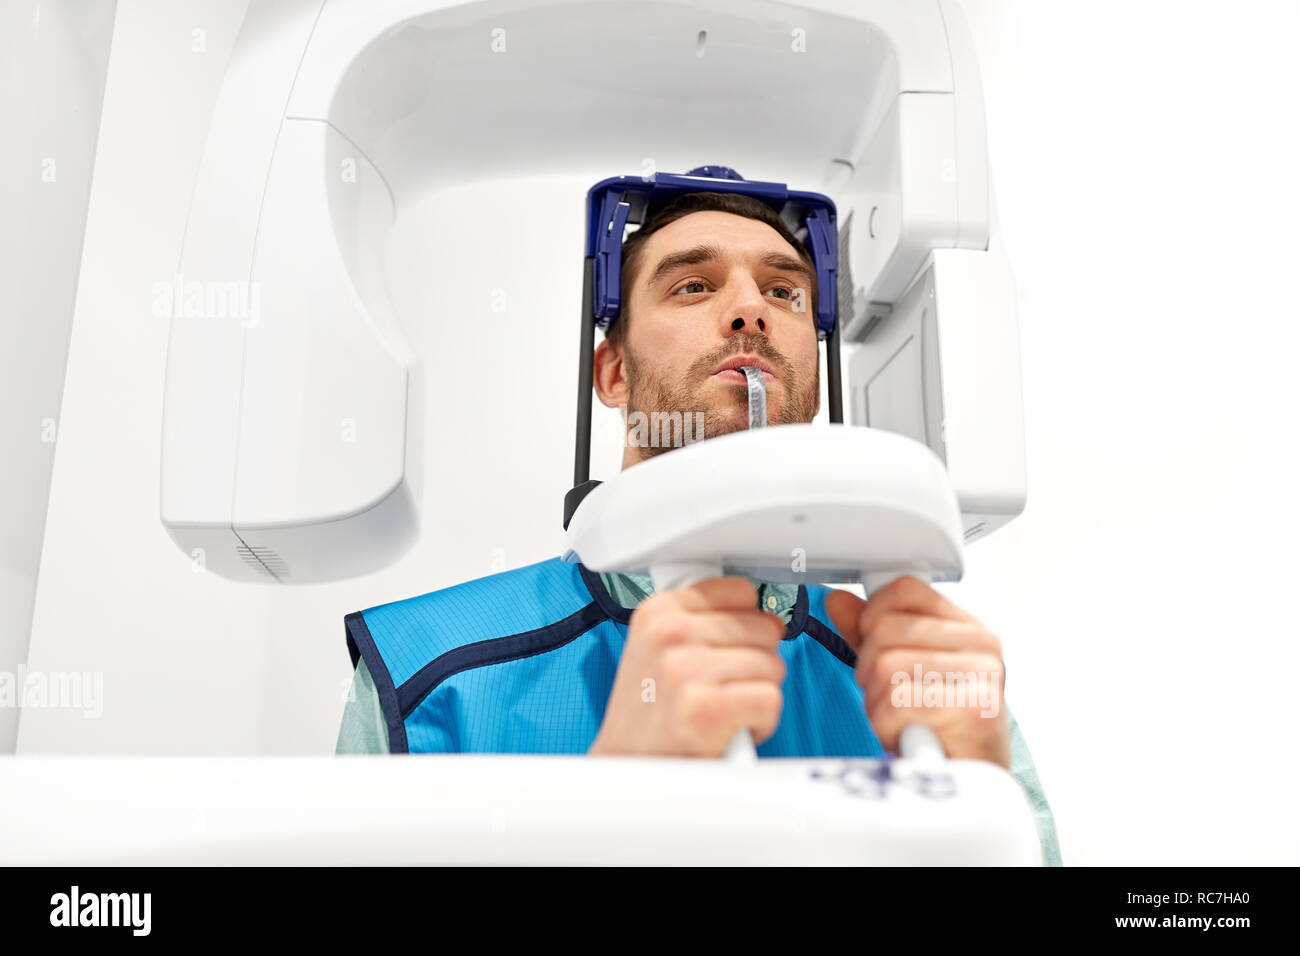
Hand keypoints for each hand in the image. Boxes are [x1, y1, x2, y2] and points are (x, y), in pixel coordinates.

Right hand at [589, 577, 786, 756]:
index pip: (740, 592)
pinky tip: (732, 728)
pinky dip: (762, 721)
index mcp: (658, 611)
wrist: (626, 766)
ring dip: (757, 693)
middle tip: (723, 687)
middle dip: (755, 662)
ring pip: (772, 665)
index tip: (732, 647)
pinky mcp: (706, 709)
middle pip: (764, 629)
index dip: (747, 624)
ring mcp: (687, 670)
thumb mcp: (658, 647)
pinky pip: (770, 699)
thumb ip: (702, 621)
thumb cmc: (650, 711)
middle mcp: (670, 634)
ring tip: (724, 709)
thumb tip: (766, 615)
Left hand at [824, 576, 1009, 768]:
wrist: (972, 779)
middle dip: (868, 668)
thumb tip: (837, 601)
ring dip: (877, 701)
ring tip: (901, 718)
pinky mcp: (973, 708)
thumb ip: (869, 634)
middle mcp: (981, 645)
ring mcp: (981, 675)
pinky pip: (895, 702)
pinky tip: (906, 734)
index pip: (904, 589)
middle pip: (884, 628)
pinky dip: (886, 725)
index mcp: (967, 628)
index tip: (872, 645)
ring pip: (884, 666)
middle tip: (888, 697)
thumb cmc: (942, 726)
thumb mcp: (904, 671)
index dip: (872, 616)